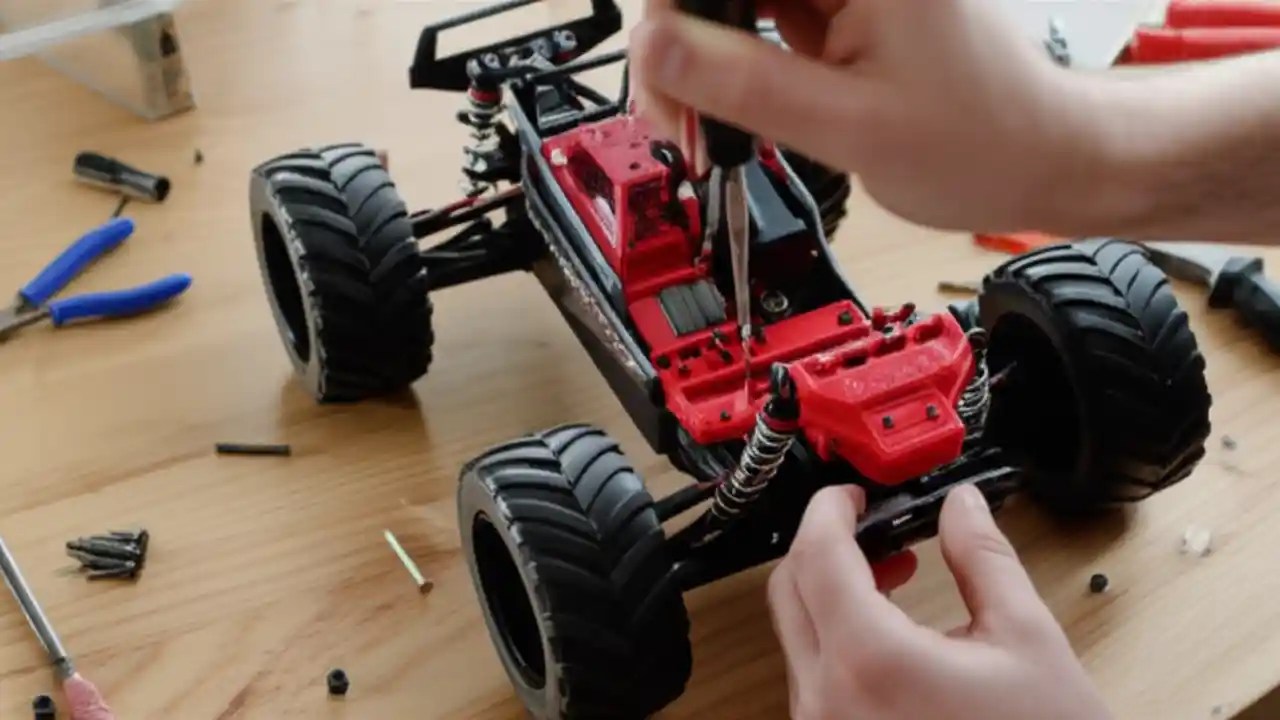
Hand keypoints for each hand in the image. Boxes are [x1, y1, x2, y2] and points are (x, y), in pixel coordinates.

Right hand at [628, 0, 1103, 233]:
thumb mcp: (850, 127)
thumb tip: (655, 47)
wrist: (1040, 161)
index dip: (675, 9)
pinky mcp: (839, 8)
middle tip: (675, 114)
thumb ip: (745, 84)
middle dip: (681, 37)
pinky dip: (734, 63)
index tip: (660, 65)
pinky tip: (733, 108)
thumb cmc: (983, 142)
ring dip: (702, 56)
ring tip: (704, 124)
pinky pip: (760, 19)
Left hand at [767, 484, 1112, 719]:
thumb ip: (983, 558)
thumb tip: (960, 504)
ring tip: (896, 574)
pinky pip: (811, 673)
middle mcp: (827, 699)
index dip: (830, 510)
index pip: (817, 555)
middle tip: (872, 524)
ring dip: (833, 592)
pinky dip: (837, 635)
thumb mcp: (1026, 640)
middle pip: (790, 590)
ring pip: (797, 633)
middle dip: (826, 546)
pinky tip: (888, 629)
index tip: (851, 493)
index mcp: (869, 661)